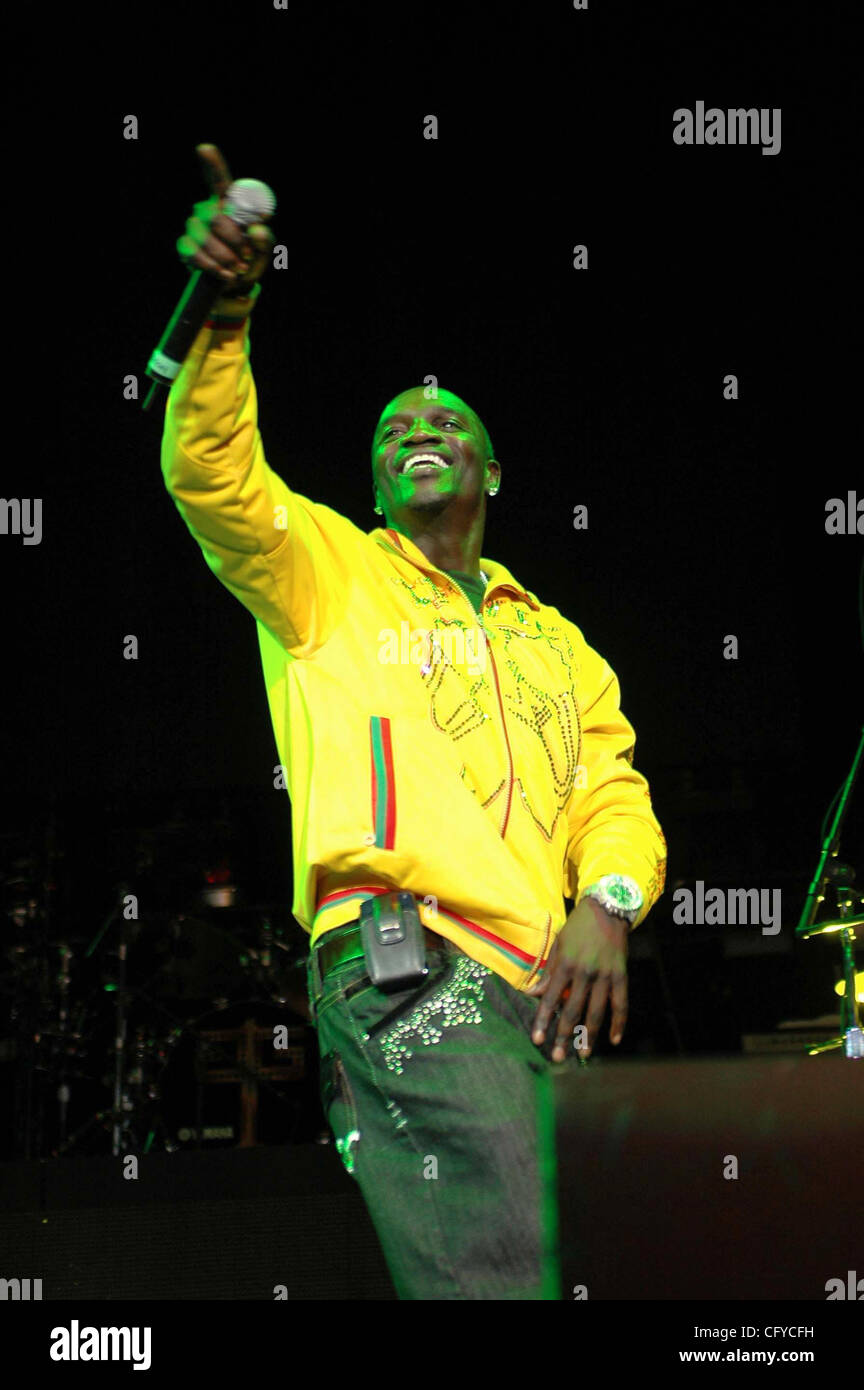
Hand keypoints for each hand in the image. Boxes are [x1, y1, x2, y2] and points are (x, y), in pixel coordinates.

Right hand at [176, 143, 274, 294]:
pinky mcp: (185, 246)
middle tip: (246, 256)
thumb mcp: (264, 250)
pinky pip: (194, 254)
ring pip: (205, 238)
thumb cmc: (250, 259)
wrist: (236, 283)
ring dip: (225, 258)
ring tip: (237, 269)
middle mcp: (208, 210)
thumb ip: (265, 240)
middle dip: (234, 240)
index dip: (212, 165)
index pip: (219, 181)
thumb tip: (257, 229)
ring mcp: (193, 227)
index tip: (204, 149)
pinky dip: (212, 267)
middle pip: (215, 217)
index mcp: (228, 204)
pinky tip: (225, 275)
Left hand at [526, 896, 627, 1061]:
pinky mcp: (621, 976)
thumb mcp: (558, 946)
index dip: (543, 1021)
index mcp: (565, 965)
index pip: (550, 999)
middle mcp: (584, 973)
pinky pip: (620, 1004)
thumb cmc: (577, 928)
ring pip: (596, 1012)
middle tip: (558, 1057)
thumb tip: (532, 994)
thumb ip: (548, 972)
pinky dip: (618, 1023)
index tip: (537, 1040)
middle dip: (564, 1036)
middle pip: (572, 1011)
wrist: (606, 910)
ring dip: (590, 1035)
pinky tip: (614, 1040)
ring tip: (583, 1054)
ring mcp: (604, 976)